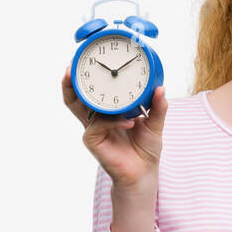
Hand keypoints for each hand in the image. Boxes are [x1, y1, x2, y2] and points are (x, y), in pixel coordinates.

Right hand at [62, 65, 166, 189]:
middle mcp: (96, 117)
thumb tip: (160, 89)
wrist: (143, 172)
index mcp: (108, 110)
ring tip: (77, 79)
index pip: (94, 90)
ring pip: (78, 106)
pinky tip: (129, 122)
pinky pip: (100, 124)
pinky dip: (114, 121)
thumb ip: (157, 107)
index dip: (87, 77)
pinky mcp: (93, 139)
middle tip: (71, 67)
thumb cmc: (145, 148)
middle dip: (70, 81)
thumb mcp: (154, 123)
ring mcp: (92, 128)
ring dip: (77, 92)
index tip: (87, 59)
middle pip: (75, 96)